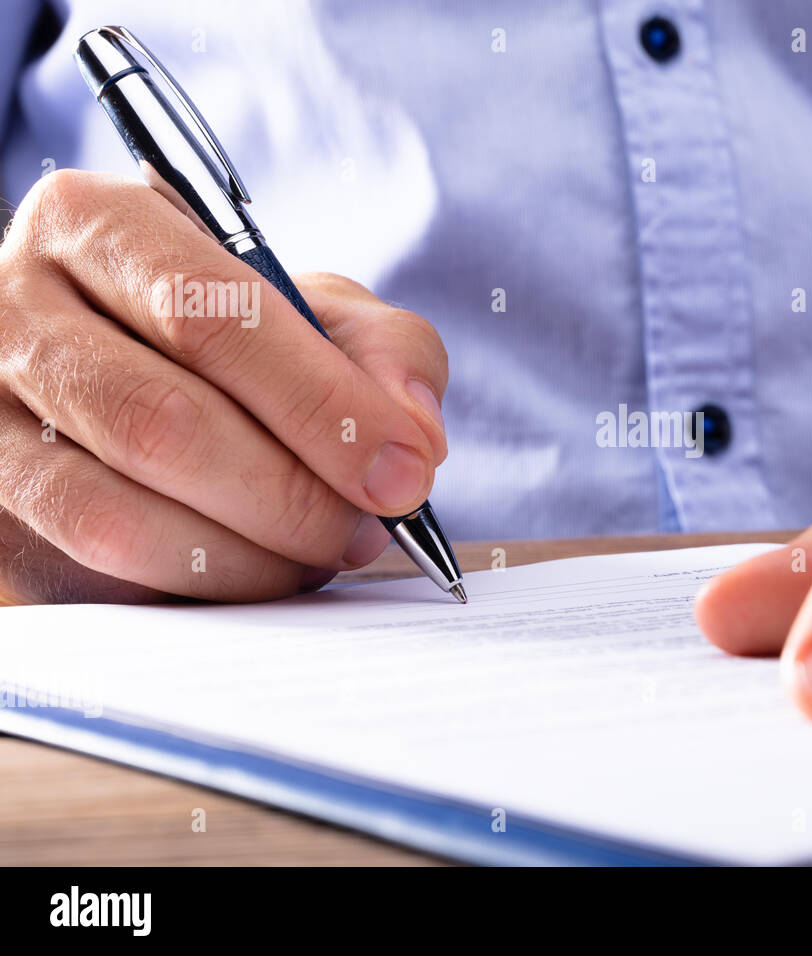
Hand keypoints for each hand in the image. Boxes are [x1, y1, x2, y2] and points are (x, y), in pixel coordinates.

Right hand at [0, 170, 447, 603]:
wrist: (136, 367)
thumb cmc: (239, 335)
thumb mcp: (320, 310)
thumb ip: (387, 353)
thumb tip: (412, 439)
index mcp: (96, 225)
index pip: (210, 315)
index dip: (321, 405)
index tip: (404, 471)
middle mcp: (12, 310)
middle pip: (163, 422)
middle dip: (293, 494)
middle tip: (369, 526)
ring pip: (115, 514)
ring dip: (247, 555)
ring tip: (321, 551)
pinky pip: (93, 574)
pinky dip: (197, 587)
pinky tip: (256, 570)